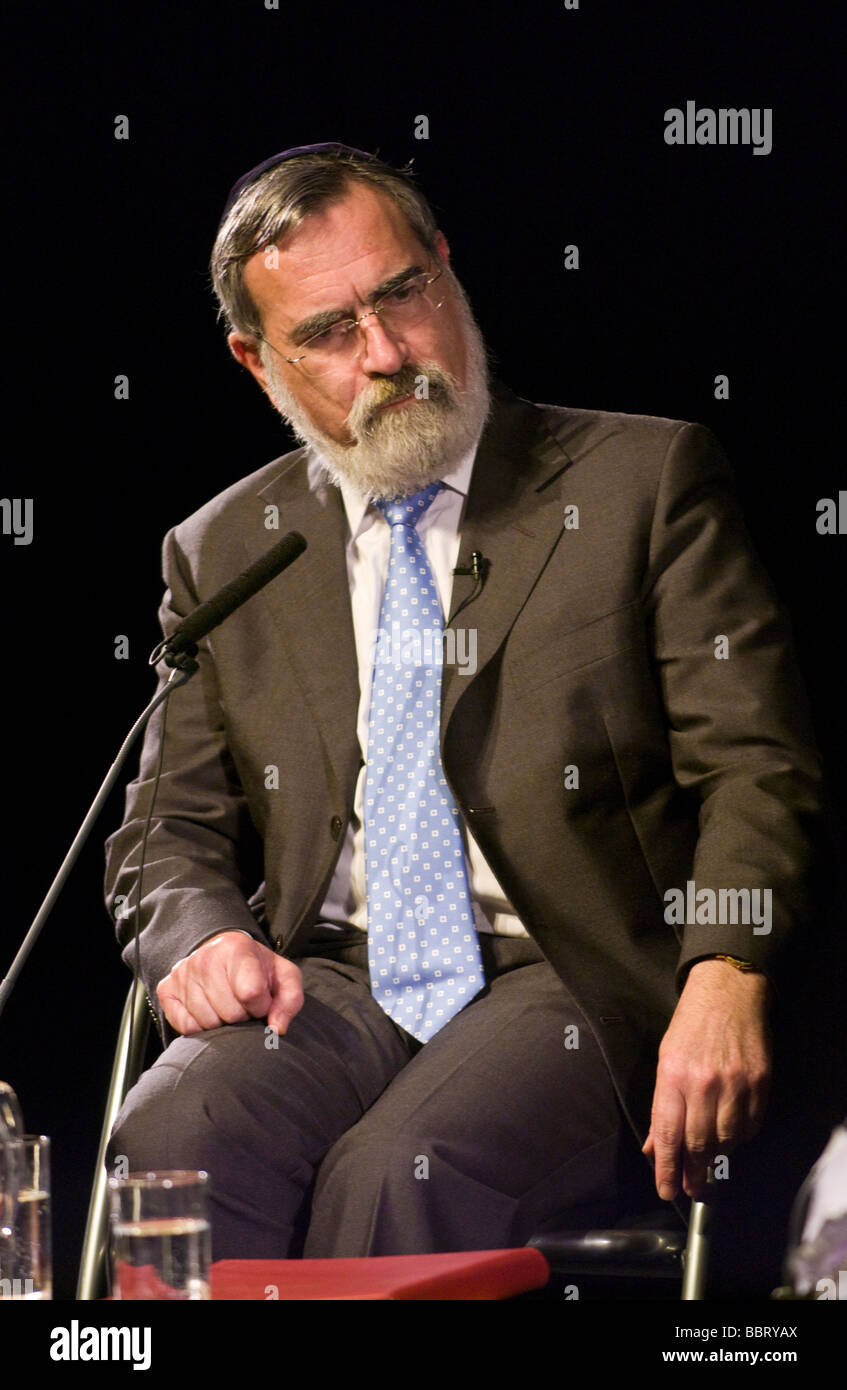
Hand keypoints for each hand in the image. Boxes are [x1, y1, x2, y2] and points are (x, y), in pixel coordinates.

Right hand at [156, 931, 303, 1036]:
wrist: (224, 953)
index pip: (251, 994)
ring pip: (208, 1022)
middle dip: (243, 1016)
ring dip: (222, 1022)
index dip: (262, 1006)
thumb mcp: (283, 976)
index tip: (261, 1000)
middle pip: (230, 1013)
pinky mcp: (166, 989)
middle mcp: (205, 958)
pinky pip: (186, 1026)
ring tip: (226, 1004)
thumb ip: (290, 1000)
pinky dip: (201, 1026)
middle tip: (242, 1003)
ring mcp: (183, 973)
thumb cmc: (256, 968)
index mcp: (236, 948)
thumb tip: (277, 1028)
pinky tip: (209, 1010)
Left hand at [642, 958, 771, 1200]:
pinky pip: (750, 1126)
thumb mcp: (664, 1060)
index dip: (667, 1169)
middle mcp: (703, 1084)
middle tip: (692, 1188)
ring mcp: (735, 1084)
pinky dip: (740, 1137)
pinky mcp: (759, 1083)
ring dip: (716, 1156)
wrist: (728, 992)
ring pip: (726, 1139)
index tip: (667, 1190)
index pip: (668, 1135)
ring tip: (709, 1162)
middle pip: (698, 1144)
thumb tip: (655, 1147)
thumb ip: (661, 1106)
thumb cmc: (690, 1025)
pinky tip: (731, 1136)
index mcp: (672, 1077)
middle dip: (693, 1173)